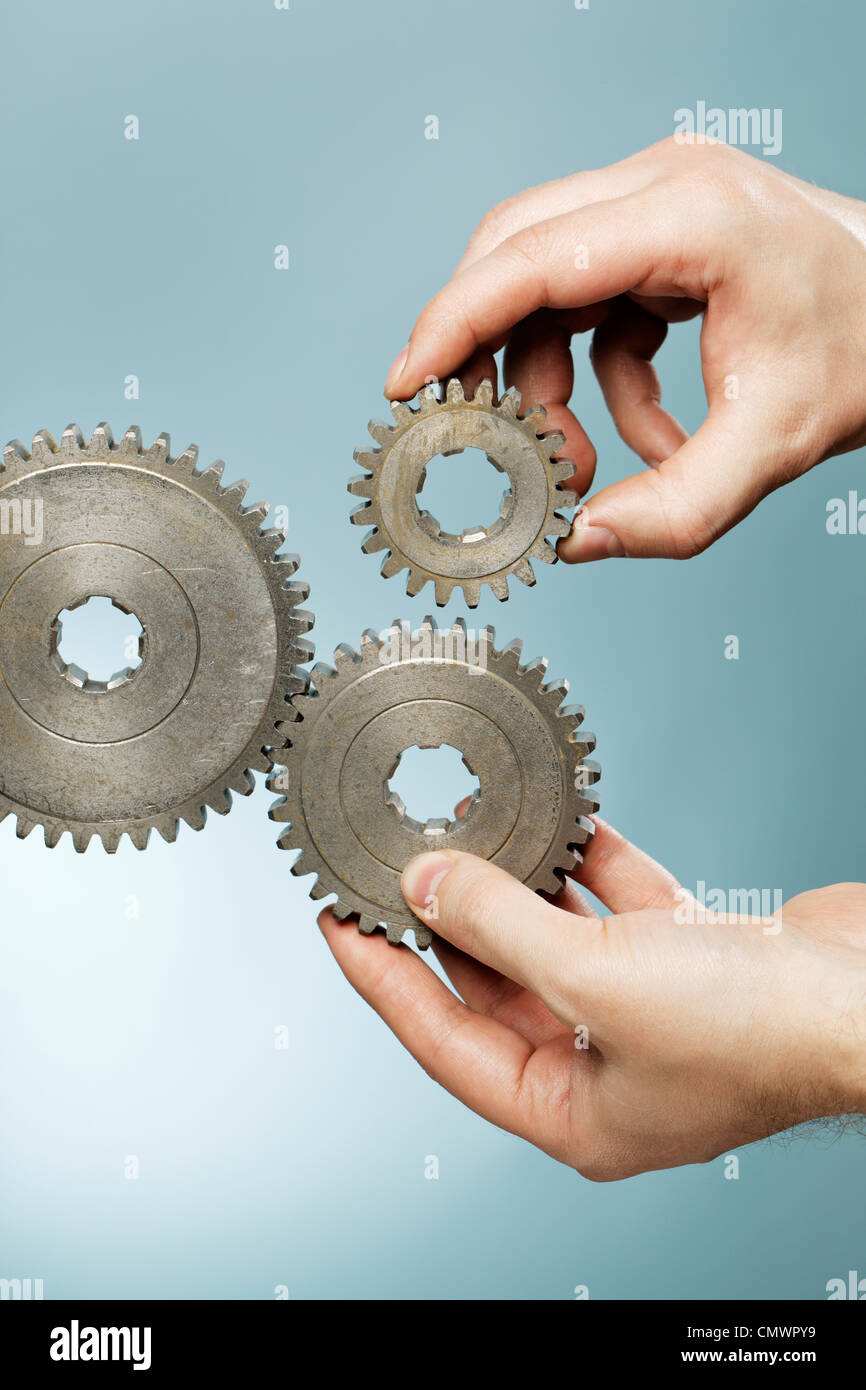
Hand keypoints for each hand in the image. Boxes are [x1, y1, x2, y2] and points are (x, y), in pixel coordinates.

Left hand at [320, 821, 865, 1177]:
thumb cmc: (758, 1032)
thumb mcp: (598, 979)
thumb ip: (502, 927)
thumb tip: (428, 881)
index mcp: (570, 1110)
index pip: (442, 1039)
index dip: (381, 977)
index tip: (336, 922)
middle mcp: (603, 1064)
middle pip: (494, 986)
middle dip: (445, 923)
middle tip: (391, 866)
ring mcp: (648, 1011)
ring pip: (555, 940)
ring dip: (516, 886)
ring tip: (465, 833)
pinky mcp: (689, 958)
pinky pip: (617, 906)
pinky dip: (589, 865)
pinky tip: (560, 821)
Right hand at [384, 138, 865, 561]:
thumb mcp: (775, 445)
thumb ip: (676, 509)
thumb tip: (581, 540)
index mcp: (692, 215)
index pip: (532, 257)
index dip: (454, 323)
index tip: (408, 385)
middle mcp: (665, 188)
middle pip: (517, 254)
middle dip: (491, 357)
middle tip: (486, 438)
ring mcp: (662, 202)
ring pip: (545, 285)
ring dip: (552, 384)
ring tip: (587, 463)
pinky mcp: (663, 234)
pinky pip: (589, 305)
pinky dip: (601, 378)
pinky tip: (652, 431)